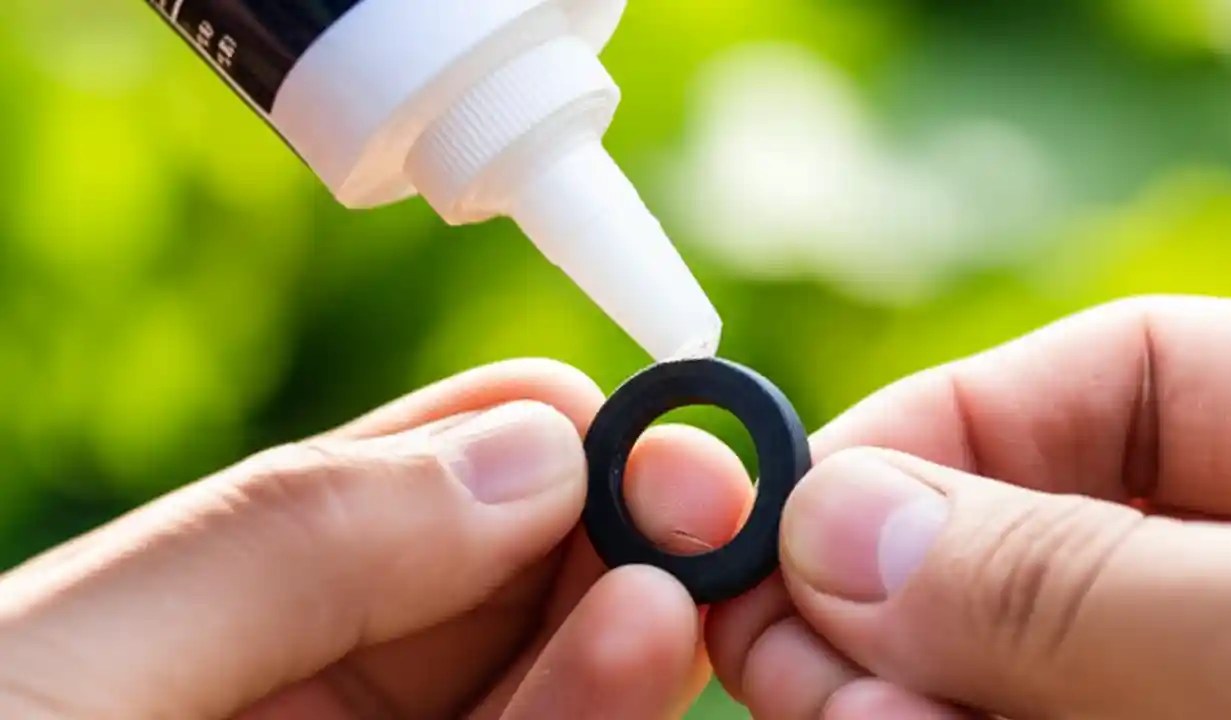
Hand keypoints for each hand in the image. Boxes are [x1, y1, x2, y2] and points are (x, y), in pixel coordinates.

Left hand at [0, 359, 752, 719]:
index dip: (544, 442)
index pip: (430, 482)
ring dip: (618, 634)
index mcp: (231, 605)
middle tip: (698, 506)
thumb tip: (528, 442)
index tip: (633, 438)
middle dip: (611, 534)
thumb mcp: (61, 668)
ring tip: (668, 589)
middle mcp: (324, 688)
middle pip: (512, 581)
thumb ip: (286, 543)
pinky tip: (633, 655)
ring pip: (541, 687)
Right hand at [703, 296, 1230, 718]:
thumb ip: (1065, 577)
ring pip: (1016, 655)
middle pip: (1035, 527)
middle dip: (889, 584)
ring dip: (897, 679)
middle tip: (780, 646)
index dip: (935, 421)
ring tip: (851, 717)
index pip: (1118, 369)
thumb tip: (830, 523)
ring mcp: (1218, 674)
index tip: (791, 513)